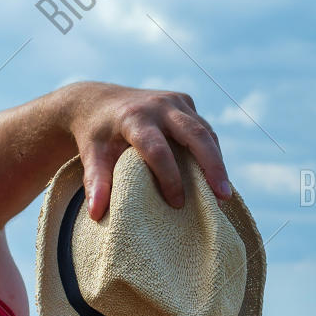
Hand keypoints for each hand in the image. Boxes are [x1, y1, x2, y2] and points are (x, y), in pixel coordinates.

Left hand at [64, 82, 230, 218]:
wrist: (97, 100)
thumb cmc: (95, 135)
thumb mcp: (91, 156)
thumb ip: (95, 183)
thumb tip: (96, 215)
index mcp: (134, 117)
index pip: (157, 149)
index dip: (170, 177)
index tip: (177, 203)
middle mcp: (158, 105)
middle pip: (195, 134)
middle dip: (212, 166)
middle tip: (222, 197)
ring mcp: (175, 100)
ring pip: (205, 132)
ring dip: (218, 162)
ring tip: (223, 194)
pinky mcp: (184, 102)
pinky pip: (204, 129)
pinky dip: (212, 153)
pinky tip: (214, 178)